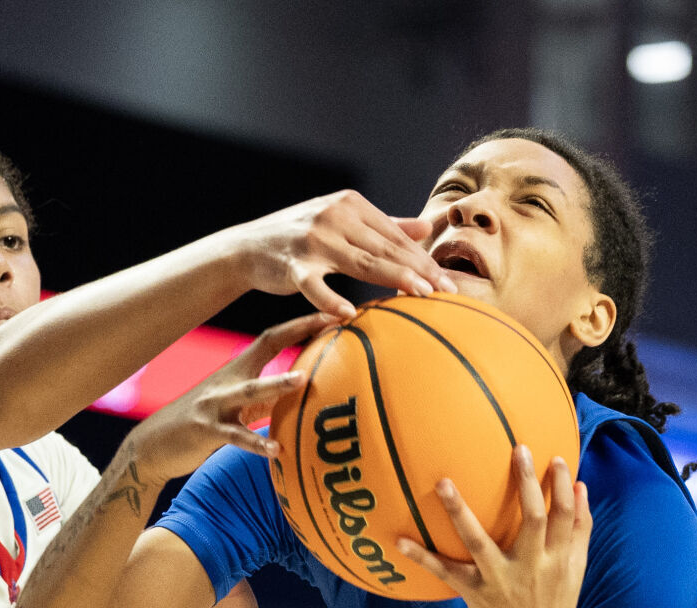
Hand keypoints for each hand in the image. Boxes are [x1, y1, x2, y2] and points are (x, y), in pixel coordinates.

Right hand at [122, 312, 325, 483]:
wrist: (154, 444)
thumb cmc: (204, 425)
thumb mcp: (238, 407)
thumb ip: (268, 399)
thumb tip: (304, 394)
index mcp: (238, 370)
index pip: (273, 338)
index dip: (302, 324)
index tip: (333, 313)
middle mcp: (228, 380)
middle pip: (264, 347)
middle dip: (298, 332)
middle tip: (331, 322)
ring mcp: (216, 404)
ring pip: (250, 390)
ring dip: (276, 383)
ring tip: (302, 379)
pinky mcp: (206, 431)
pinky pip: (236, 436)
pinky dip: (257, 442)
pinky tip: (277, 450)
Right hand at [232, 191, 455, 317]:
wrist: (247, 247)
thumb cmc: (300, 239)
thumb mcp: (341, 223)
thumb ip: (384, 225)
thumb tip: (426, 228)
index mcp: (351, 204)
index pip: (395, 236)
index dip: (424, 259)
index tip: (449, 281)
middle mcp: (335, 216)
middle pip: (385, 248)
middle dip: (420, 270)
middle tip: (448, 291)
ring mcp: (313, 239)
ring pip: (361, 262)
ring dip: (393, 279)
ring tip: (421, 295)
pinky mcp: (292, 264)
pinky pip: (315, 285)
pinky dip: (329, 299)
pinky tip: (347, 314)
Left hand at [396, 446, 591, 607]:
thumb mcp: (575, 570)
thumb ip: (580, 529)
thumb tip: (581, 486)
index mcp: (560, 559)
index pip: (566, 516)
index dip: (562, 486)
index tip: (557, 457)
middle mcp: (533, 567)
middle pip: (534, 519)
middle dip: (528, 484)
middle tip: (517, 449)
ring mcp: (502, 581)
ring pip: (479, 541)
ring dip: (459, 511)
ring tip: (442, 482)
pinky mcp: (476, 595)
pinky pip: (446, 573)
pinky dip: (421, 556)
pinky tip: (399, 539)